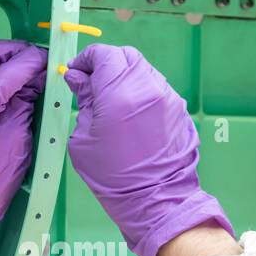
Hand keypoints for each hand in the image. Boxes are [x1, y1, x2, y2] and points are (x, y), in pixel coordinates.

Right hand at [63, 44, 231, 255]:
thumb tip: (78, 78)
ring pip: (143, 70)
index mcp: (119, 93)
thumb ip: (84, 101)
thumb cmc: (112, 176)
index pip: (103, 54)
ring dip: (125, 76)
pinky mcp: (179, 109)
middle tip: (92, 84)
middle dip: (106, 64)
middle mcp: (147, 87)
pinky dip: (140, 91)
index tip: (76, 73)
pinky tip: (131, 114)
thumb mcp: (84, 139)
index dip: (86, 59)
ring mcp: (168, 97)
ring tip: (112, 101)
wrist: (156, 201)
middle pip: (126, 56)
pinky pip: (156, 88)